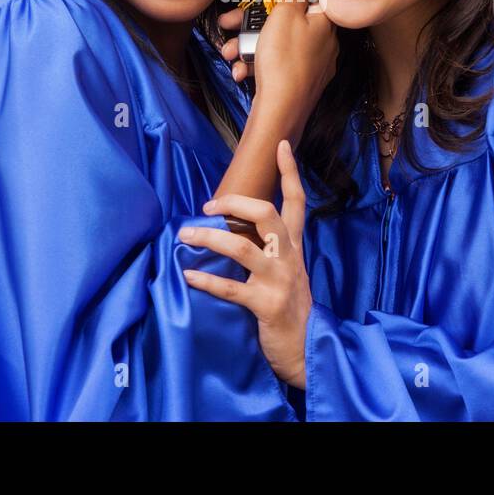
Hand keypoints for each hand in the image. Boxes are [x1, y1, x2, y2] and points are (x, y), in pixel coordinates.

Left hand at [180, 140, 312, 389]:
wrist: (308, 350)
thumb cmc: (291, 308)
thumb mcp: (287, 272)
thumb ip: (269, 249)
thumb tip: (232, 227)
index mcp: (294, 247)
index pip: (297, 202)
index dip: (289, 172)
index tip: (280, 145)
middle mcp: (288, 258)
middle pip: (266, 214)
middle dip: (234, 203)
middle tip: (208, 204)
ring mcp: (278, 281)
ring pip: (242, 248)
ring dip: (210, 238)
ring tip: (185, 235)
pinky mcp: (266, 305)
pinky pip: (231, 288)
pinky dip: (207, 280)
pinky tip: (188, 275)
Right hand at [219, 0, 337, 141]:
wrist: (280, 110)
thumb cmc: (283, 59)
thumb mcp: (285, 15)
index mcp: (325, 23)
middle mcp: (323, 44)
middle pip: (285, 24)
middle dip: (252, 24)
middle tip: (228, 23)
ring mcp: (312, 66)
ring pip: (276, 46)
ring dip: (248, 46)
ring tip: (229, 53)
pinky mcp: (299, 83)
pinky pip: (277, 66)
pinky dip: (257, 66)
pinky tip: (240, 71)